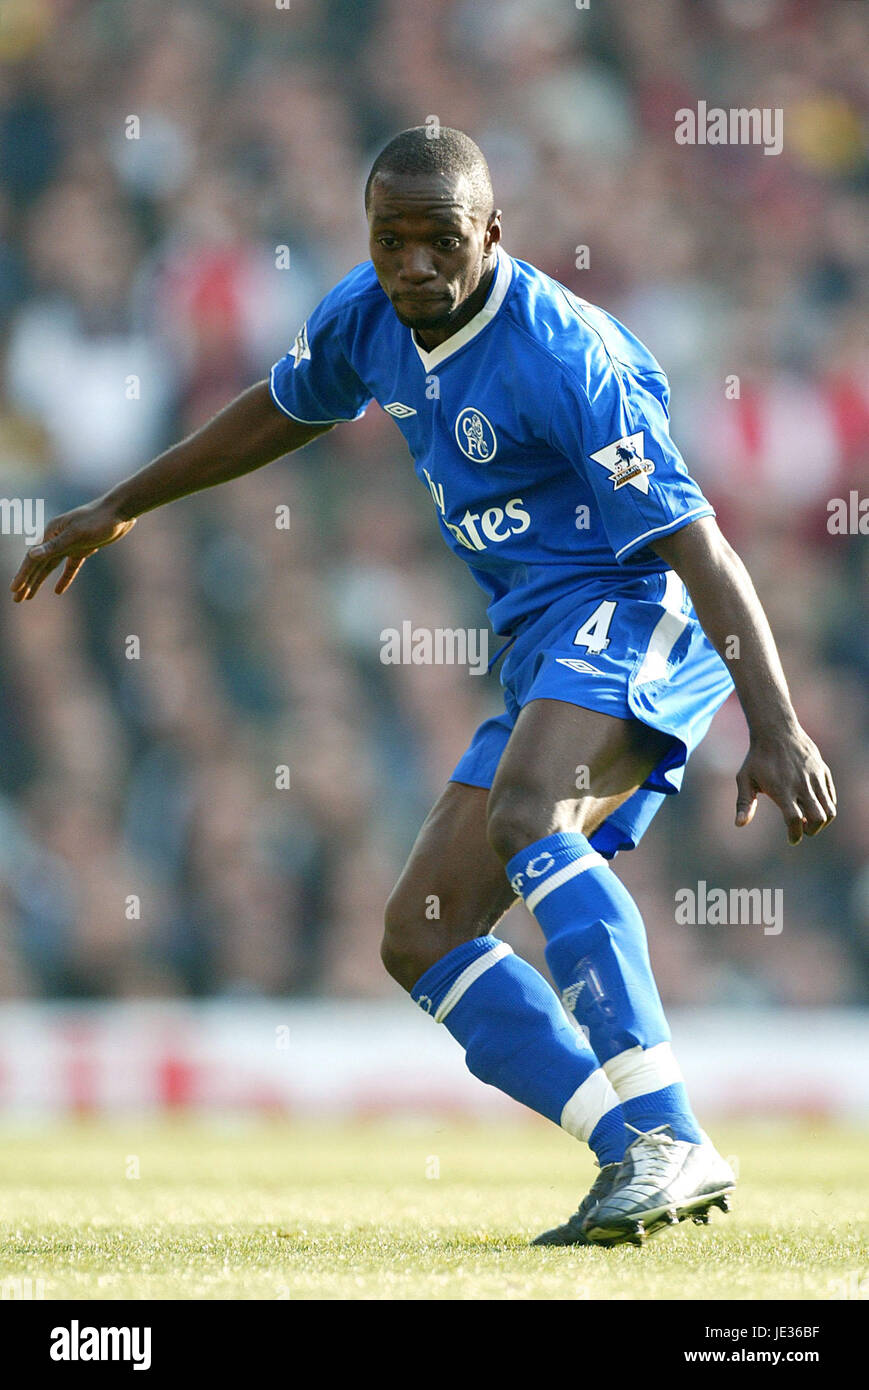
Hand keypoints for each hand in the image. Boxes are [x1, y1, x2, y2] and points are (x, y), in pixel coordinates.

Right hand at [10, 500, 135, 601]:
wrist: (120, 512)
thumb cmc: (98, 520)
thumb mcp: (76, 535)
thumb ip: (54, 546)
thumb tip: (31, 555)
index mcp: (51, 533)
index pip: (32, 558)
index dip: (22, 575)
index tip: (14, 590)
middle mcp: (57, 538)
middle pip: (38, 564)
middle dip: (27, 582)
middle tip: (16, 599)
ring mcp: (70, 544)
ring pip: (50, 566)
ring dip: (39, 581)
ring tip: (29, 597)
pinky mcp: (82, 548)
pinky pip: (69, 567)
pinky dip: (64, 578)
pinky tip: (58, 591)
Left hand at [735, 725, 836, 844]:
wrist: (776, 731)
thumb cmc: (757, 758)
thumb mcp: (745, 779)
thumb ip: (744, 803)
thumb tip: (739, 824)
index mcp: (782, 790)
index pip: (794, 821)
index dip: (795, 835)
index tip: (792, 840)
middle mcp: (801, 785)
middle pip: (817, 818)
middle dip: (812, 830)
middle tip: (802, 829)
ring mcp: (814, 778)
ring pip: (829, 809)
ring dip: (822, 820)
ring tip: (809, 818)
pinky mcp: (823, 771)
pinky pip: (831, 796)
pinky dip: (826, 806)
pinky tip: (814, 805)